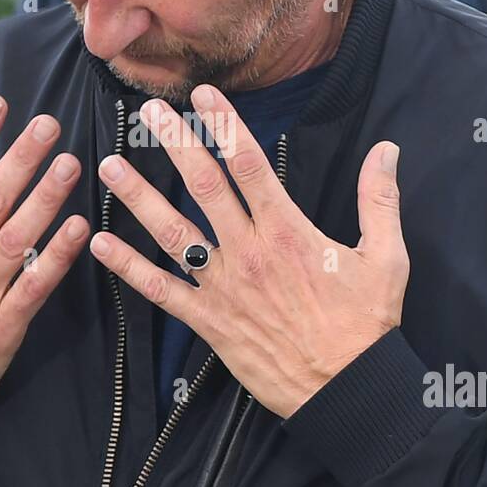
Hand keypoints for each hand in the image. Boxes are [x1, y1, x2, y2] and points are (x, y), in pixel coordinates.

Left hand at [89, 85, 408, 418]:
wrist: (347, 390)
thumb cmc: (367, 325)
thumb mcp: (386, 257)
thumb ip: (379, 199)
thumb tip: (387, 150)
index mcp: (289, 231)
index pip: (250, 166)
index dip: (225, 126)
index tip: (204, 96)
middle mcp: (250, 252)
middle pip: (204, 186)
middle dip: (175, 143)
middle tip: (149, 110)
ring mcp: (225, 287)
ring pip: (173, 233)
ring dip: (138, 198)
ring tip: (108, 167)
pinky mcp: (210, 322)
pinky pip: (162, 291)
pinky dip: (128, 268)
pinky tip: (99, 246)